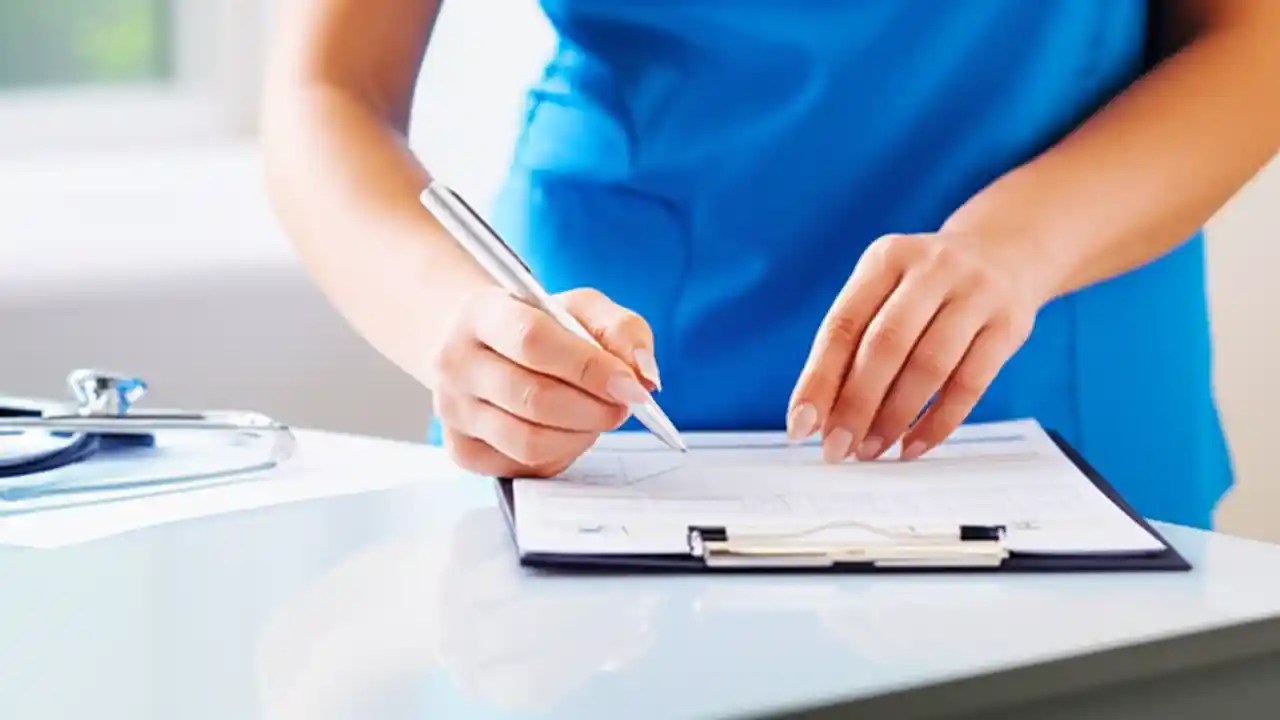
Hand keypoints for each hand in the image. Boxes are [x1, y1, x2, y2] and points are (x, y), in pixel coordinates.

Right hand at [431, 286, 660, 477]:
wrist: (483, 347)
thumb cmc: (537, 326)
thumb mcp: (581, 309)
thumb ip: (621, 330)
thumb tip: (644, 376)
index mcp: (481, 314)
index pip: (534, 341)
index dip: (590, 368)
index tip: (630, 385)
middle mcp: (455, 362)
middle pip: (535, 398)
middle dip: (595, 408)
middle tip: (622, 404)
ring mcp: (453, 410)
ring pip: (530, 441)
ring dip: (581, 434)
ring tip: (596, 416)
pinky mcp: (461, 449)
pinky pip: (523, 465)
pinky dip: (560, 454)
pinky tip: (567, 431)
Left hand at [789, 232, 1044, 462]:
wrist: (1007, 252)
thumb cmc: (926, 286)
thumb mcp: (886, 290)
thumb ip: (854, 343)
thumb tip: (821, 416)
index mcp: (886, 258)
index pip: (843, 325)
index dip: (818, 380)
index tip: (800, 426)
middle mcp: (932, 269)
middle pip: (885, 346)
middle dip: (856, 406)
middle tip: (837, 449)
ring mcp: (976, 294)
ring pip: (929, 366)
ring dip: (895, 418)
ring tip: (871, 450)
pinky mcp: (1009, 326)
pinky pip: (970, 385)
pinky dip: (938, 423)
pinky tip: (913, 446)